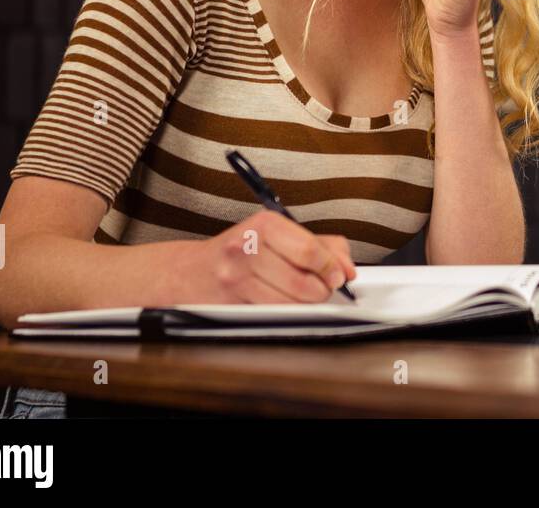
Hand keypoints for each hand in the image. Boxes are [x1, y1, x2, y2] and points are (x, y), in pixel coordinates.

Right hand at [177, 210, 356, 303]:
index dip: (331, 268)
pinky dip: (286, 313)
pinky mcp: (230, 303)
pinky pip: (273, 314)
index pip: (310, 250)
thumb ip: (322, 245)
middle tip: (323, 289)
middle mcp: (247, 248)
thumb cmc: (241, 252)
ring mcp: (236, 277)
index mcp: (264, 225)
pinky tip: (282, 303)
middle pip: (304, 280)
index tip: (338, 276)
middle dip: (322, 290)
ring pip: (291, 302)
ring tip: (304, 297)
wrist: (190, 272)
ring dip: (306, 305)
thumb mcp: (279, 236)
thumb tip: (348, 268)